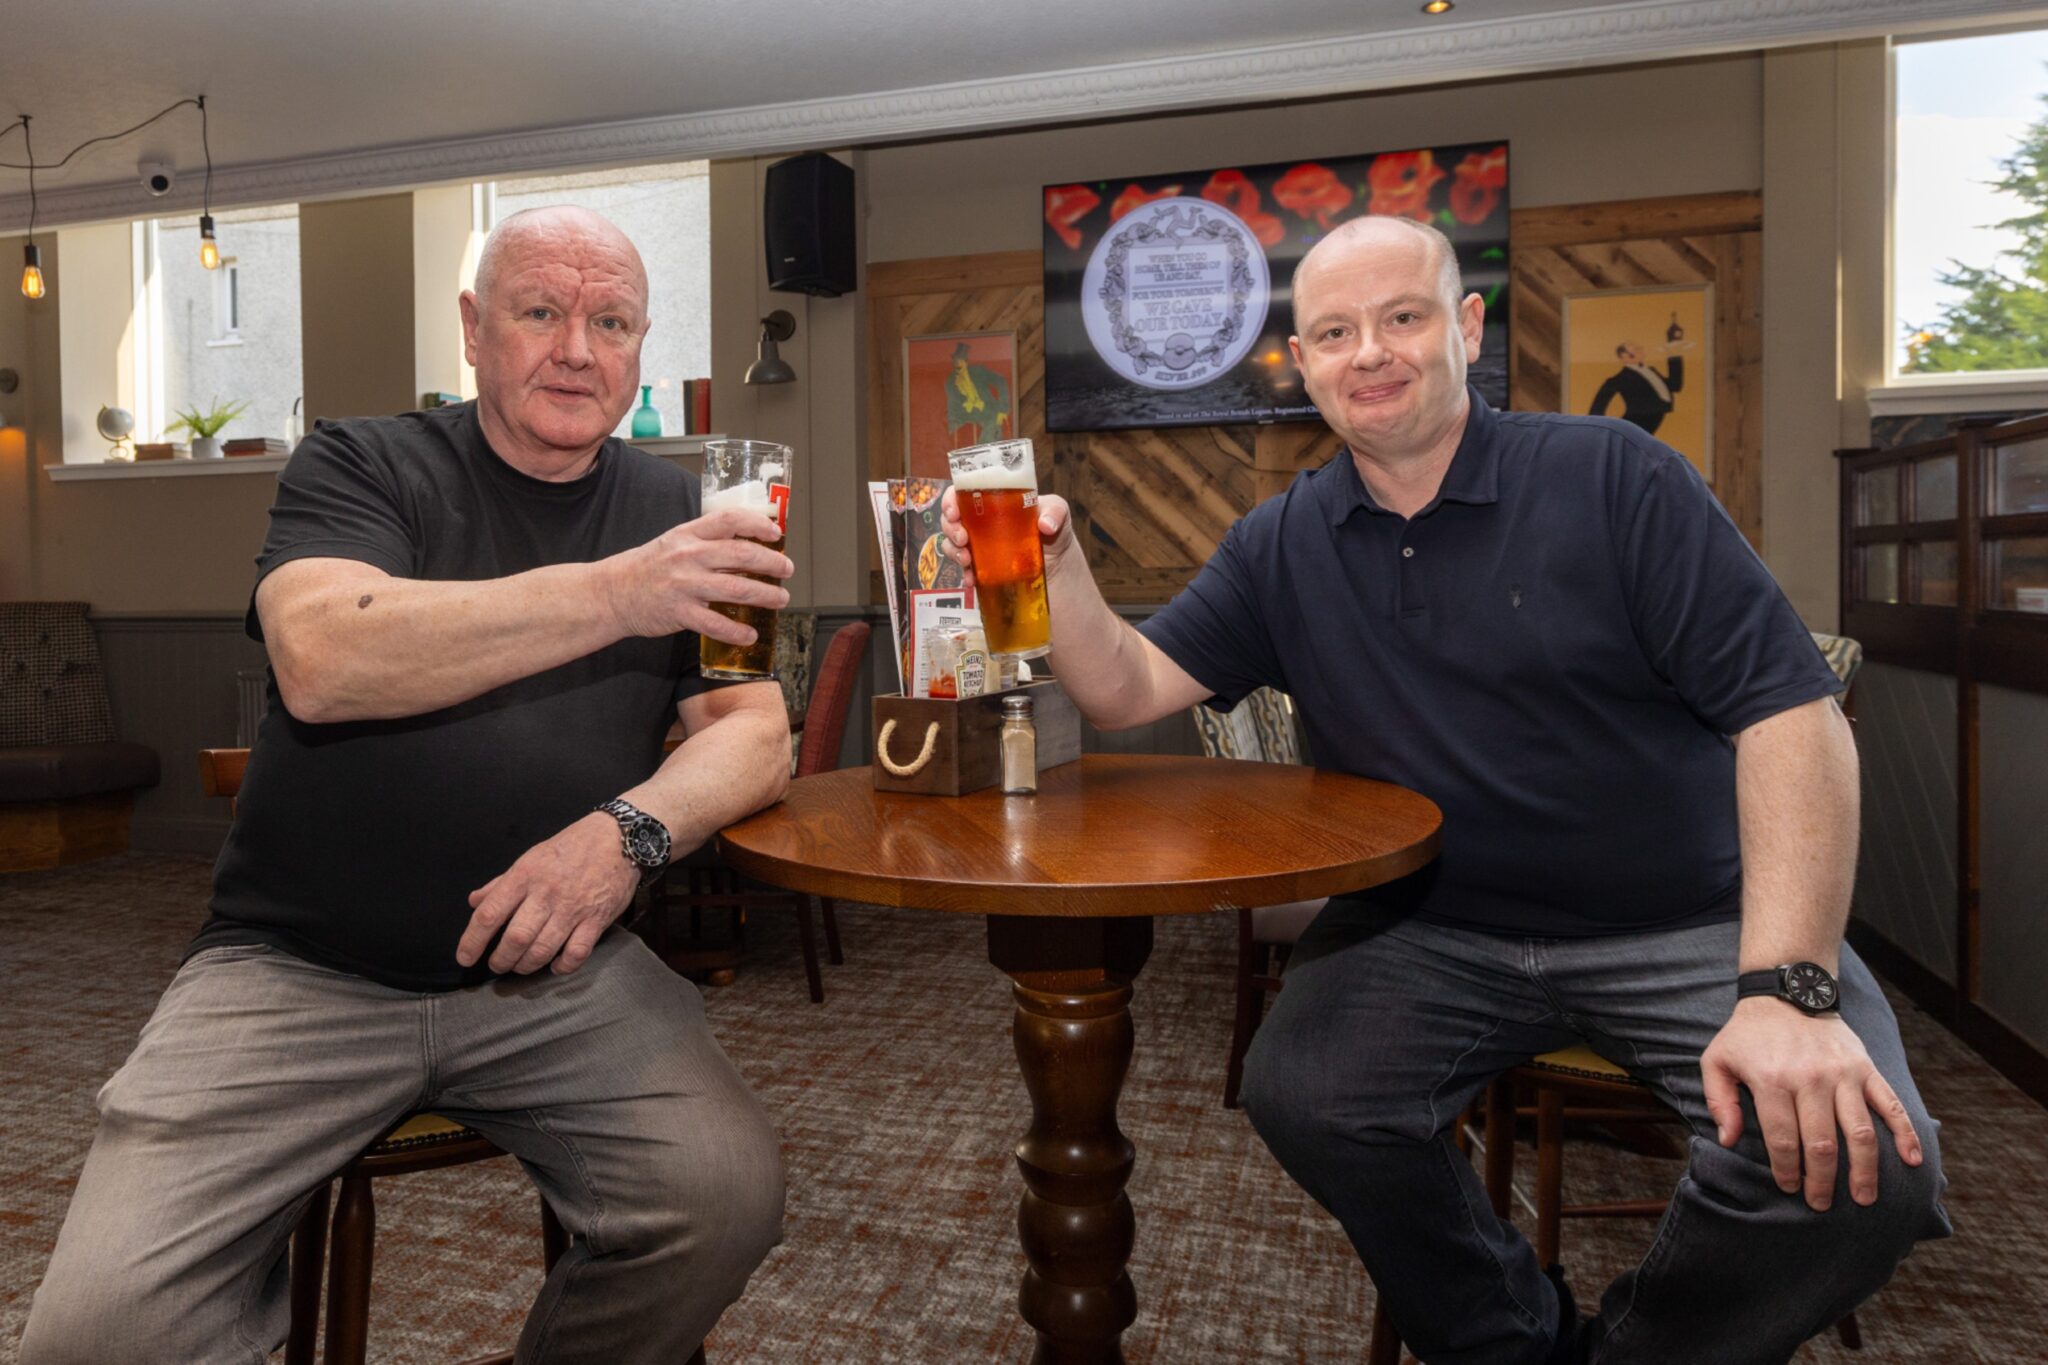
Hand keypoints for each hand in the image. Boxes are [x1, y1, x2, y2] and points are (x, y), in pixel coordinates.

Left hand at [457, 814, 642, 975]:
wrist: (618, 838)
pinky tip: (555, 966)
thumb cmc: (572, 847)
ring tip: (520, 967)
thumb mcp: (532, 857)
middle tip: (497, 965)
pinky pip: (576, 953)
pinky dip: (562, 966)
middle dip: (501, 960)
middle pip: (516, 938)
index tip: (465, 956)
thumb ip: (502, 883)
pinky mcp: (597, 919)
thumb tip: (475, 901)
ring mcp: (573, 908)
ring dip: (526, 966)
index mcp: (525, 876)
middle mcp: (546, 894)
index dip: (472, 941)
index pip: (490, 914)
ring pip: (542, 949)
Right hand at [605, 505, 792, 644]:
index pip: (729, 519)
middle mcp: (688, 556)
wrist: (612, 593)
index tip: (777, 533)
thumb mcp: (675, 543)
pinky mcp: (679, 613)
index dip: (758, 524)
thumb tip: (748, 545)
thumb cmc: (648, 568)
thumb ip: (706, 542)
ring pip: (737, 588)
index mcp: (688, 535)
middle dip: (772, 562)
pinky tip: (750, 635)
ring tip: (780, 599)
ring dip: (766, 595)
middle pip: (741, 554)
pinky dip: (737, 631)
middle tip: (787, 569)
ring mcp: (684, 585)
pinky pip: (716, 624)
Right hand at [939, 488, 1077, 587]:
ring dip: (953, 551)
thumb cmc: (1055, 531)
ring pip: (951, 544)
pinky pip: (964, 570)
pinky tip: (972, 581)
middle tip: (963, 538)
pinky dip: (964, 575)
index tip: (954, 512)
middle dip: (949, 528)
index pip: (961, 494)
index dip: (950, 501)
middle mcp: (980, 523)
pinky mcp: (982, 569)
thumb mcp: (1059, 513)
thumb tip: (1045, 525)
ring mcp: (979, 547)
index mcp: (991, 502)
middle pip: (950, 520)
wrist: (1059, 567)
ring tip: (967, 560)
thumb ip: (1055, 512)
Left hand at [1700, 997, 1923, 1210]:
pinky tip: (1912, 1160)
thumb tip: (1728, 1140)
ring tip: (1864, 1199)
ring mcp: (1843, 1074)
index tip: (1789, 1188)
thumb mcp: (1717, 1060)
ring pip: (1859, 1132)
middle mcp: (1811, 1079)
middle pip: (1822, 1143)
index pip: (1784, 1139)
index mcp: (1772, 1080)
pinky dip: (1905, 1133)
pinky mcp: (1866, 1068)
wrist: (1787, 994)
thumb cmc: (1747, 1035)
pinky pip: (1890, 1104)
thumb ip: (1718, 1100)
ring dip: (1863, 1170)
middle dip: (1822, 1181)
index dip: (1787, 1170)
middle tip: (1821, 1204)